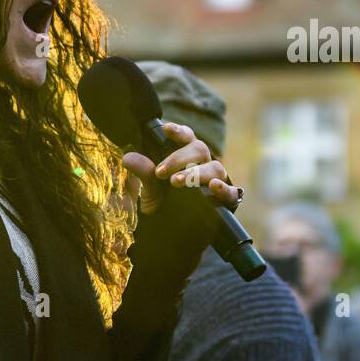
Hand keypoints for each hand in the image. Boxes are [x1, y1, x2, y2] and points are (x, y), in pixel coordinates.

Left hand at [121, 122, 241, 216]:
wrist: (173, 231)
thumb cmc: (166, 201)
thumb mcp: (151, 188)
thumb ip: (144, 172)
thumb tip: (128, 157)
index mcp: (187, 155)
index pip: (186, 137)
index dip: (179, 131)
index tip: (167, 129)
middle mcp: (203, 164)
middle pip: (199, 149)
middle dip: (179, 158)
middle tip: (161, 172)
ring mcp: (216, 180)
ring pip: (215, 167)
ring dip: (196, 173)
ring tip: (177, 182)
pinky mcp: (225, 199)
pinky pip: (231, 191)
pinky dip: (224, 188)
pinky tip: (213, 186)